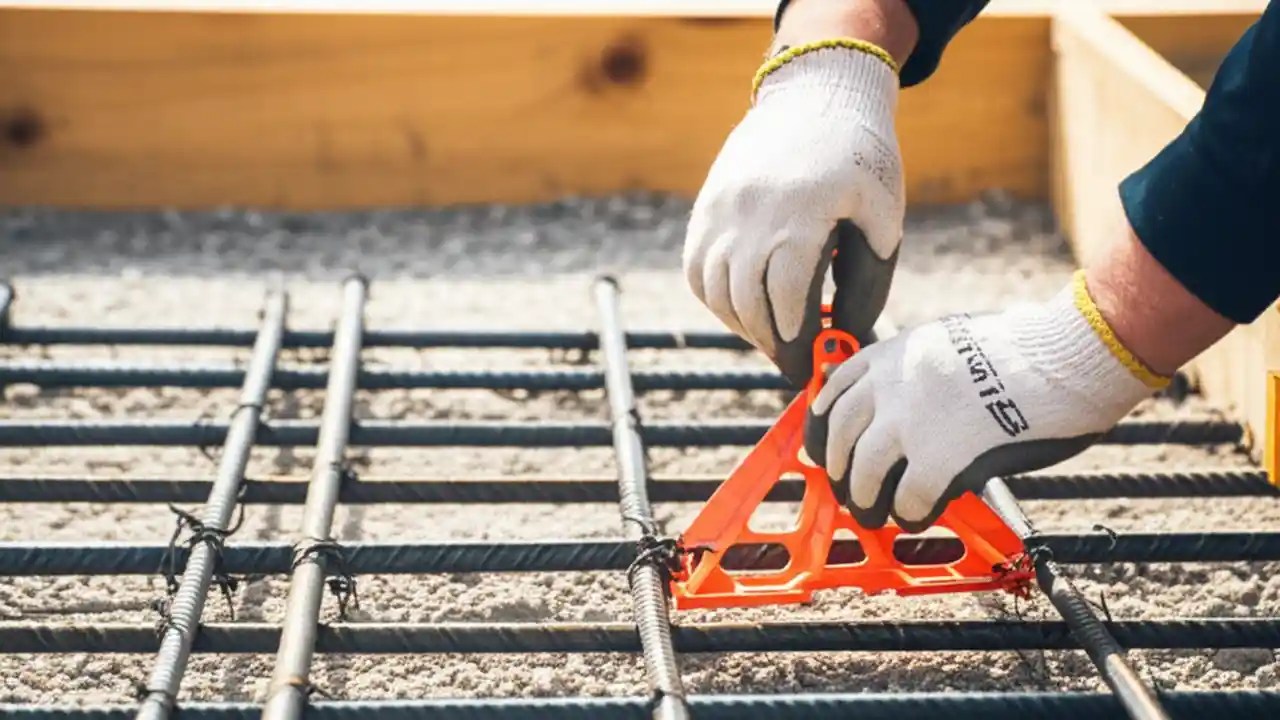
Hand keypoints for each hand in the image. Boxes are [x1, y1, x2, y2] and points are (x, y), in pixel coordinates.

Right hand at [682, 41, 904, 386]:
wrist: (815, 93)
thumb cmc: (861, 158)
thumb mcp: (882, 217)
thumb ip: (866, 282)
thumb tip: (845, 338)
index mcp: (803, 213)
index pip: (788, 298)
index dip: (796, 342)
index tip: (810, 368)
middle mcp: (753, 212)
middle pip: (749, 301)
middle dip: (771, 343)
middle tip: (793, 362)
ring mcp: (722, 209)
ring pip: (717, 290)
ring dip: (743, 325)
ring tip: (773, 337)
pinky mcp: (707, 207)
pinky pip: (698, 270)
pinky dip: (717, 299)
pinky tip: (744, 308)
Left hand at [805, 271, 1169, 532]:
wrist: (1065, 357)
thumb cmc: (1022, 351)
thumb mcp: (947, 342)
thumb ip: (915, 372)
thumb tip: (897, 408)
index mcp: (891, 354)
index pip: (831, 394)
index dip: (822, 430)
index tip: (826, 451)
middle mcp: (890, 385)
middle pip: (837, 437)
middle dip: (839, 471)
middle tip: (851, 492)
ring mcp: (912, 422)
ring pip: (861, 475)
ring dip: (866, 502)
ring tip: (878, 515)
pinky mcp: (942, 459)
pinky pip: (907, 501)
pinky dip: (909, 515)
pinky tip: (920, 516)